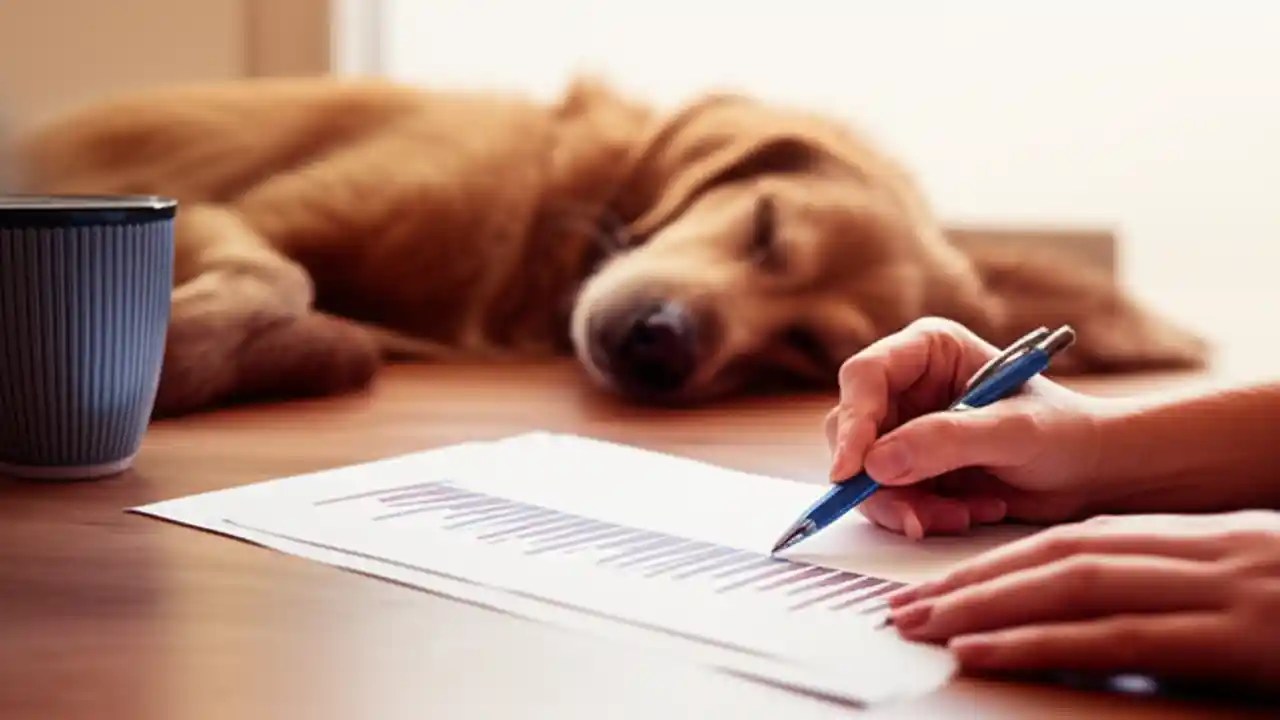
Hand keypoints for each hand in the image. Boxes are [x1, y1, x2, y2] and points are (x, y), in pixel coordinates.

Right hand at [825, 318, 1110, 538]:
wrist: (1094, 474)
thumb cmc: (1066, 434)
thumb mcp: (1012, 433)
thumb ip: (945, 441)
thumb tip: (875, 464)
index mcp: (928, 350)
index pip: (865, 378)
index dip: (852, 423)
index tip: (852, 471)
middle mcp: (907, 386)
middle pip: (853, 430)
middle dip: (879, 480)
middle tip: (912, 516)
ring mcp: (905, 429)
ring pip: (865, 473)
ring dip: (907, 505)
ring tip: (961, 515)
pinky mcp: (911, 469)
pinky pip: (888, 498)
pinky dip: (922, 515)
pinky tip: (968, 513)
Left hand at [884, 511, 1279, 692]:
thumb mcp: (1259, 591)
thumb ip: (1187, 596)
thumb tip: (1105, 622)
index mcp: (1205, 541)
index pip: (1081, 543)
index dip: (1005, 562)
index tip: (946, 586)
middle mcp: (1204, 554)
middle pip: (1061, 555)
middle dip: (976, 581)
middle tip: (905, 607)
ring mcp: (1223, 591)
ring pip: (1076, 585)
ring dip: (989, 605)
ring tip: (923, 626)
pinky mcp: (1241, 637)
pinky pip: (1119, 634)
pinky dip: (1042, 640)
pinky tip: (987, 651)